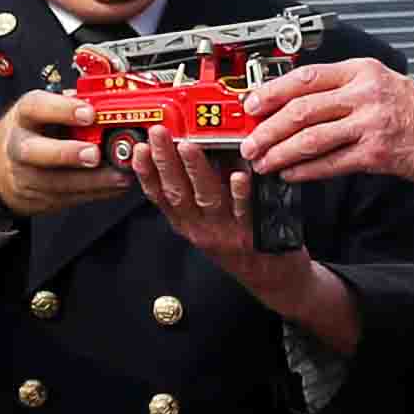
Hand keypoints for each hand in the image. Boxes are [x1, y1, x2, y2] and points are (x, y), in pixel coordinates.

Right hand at [0, 90, 132, 216]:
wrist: (0, 167)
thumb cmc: (34, 132)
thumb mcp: (45, 110)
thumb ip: (73, 102)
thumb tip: (108, 90)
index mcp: (24, 116)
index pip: (35, 107)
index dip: (62, 109)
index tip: (90, 113)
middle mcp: (19, 145)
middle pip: (34, 150)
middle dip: (67, 153)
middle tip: (95, 154)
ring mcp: (25, 175)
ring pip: (54, 182)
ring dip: (90, 181)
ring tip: (118, 176)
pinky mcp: (37, 198)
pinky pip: (68, 198)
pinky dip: (95, 193)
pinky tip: (114, 187)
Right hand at [129, 128, 331, 325]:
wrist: (274, 280)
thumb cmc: (242, 246)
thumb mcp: (209, 220)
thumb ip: (201, 188)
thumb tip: (197, 145)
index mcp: (188, 223)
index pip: (159, 195)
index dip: (145, 172)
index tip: (138, 149)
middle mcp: (202, 228)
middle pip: (177, 192)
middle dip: (164, 161)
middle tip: (158, 134)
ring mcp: (226, 232)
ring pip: (206, 199)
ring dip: (195, 170)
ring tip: (186, 146)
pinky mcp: (253, 236)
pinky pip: (245, 212)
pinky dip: (241, 194)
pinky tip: (238, 176)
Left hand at [241, 57, 413, 186]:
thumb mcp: (383, 84)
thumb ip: (345, 90)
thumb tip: (298, 104)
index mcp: (362, 70)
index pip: (305, 77)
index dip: (271, 92)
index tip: (250, 105)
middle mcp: (364, 93)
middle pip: (301, 108)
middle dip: (267, 128)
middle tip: (248, 143)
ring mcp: (371, 123)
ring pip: (311, 137)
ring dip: (280, 153)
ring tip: (263, 163)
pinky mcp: (378, 154)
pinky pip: (331, 163)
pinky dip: (306, 171)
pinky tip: (291, 175)